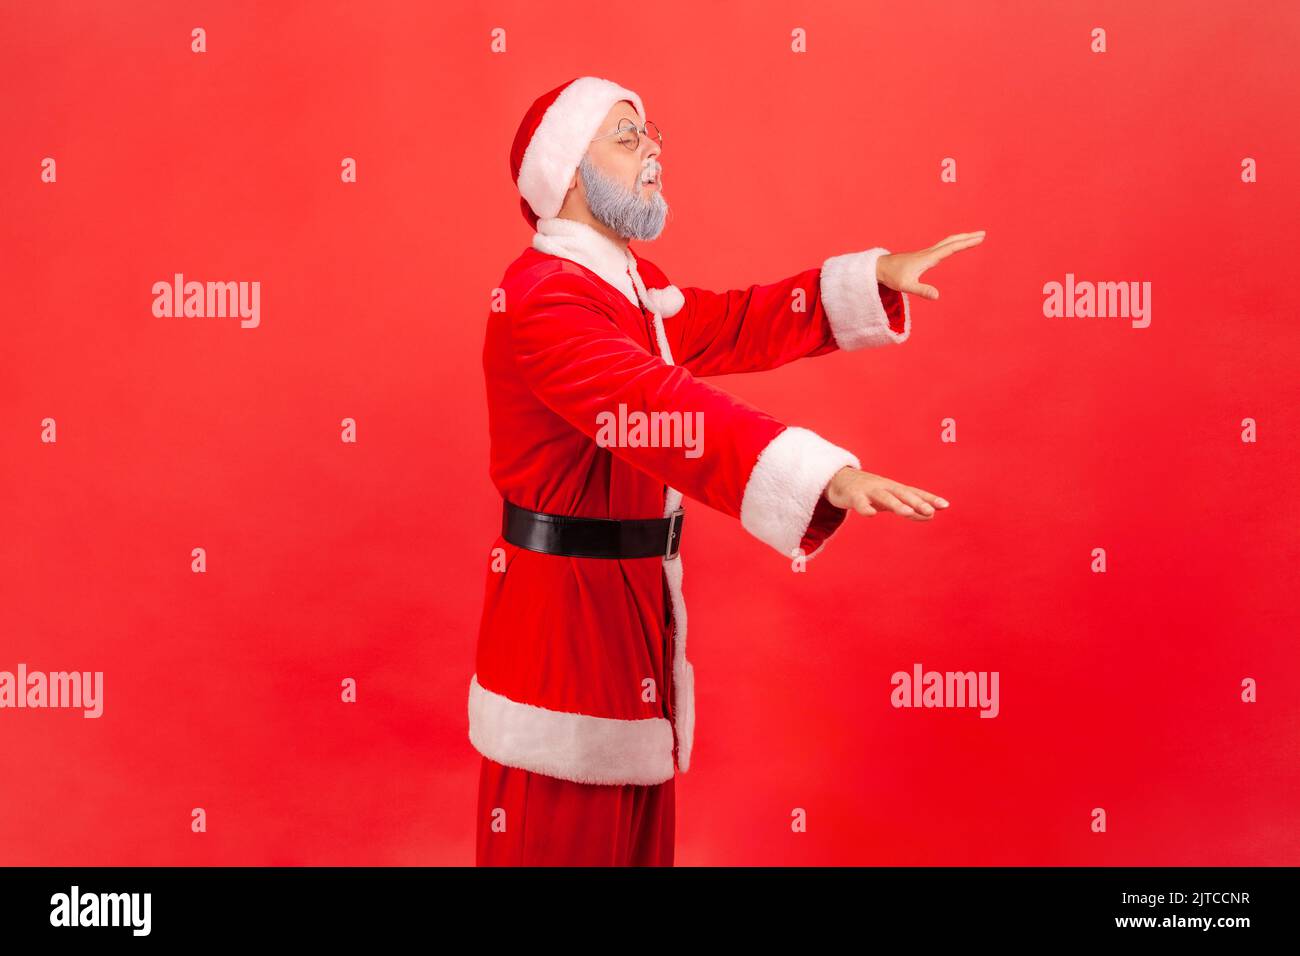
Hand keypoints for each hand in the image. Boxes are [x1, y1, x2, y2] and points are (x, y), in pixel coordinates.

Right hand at [824, 466, 948, 519]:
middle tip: (930, 510)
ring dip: (896, 504)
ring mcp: (869, 490)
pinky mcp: (853, 496)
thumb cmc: (870, 492)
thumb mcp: (891, 500)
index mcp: (895, 489)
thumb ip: (910, 508)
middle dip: (917, 502)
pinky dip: (865, 507)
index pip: (915, 493)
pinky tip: (871, 514)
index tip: (945, 505)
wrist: (839, 480)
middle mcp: (885, 487)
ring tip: (908, 512)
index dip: (929, 499)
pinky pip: (860, 503)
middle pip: (903, 494)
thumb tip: (932, 515)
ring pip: (884, 497)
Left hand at [876, 231, 985, 300]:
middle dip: (967, 237)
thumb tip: (937, 296)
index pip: (951, 248)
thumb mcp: (907, 286)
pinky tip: (954, 245)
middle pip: (951, 241)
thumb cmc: (892, 277)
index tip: (979, 238)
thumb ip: (922, 290)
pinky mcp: (922, 256)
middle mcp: (928, 253)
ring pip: (947, 242)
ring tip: (972, 237)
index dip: (966, 243)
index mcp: (928, 258)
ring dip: (960, 239)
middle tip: (983, 234)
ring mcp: (926, 253)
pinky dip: (952, 243)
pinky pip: (941, 246)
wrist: (879, 268)